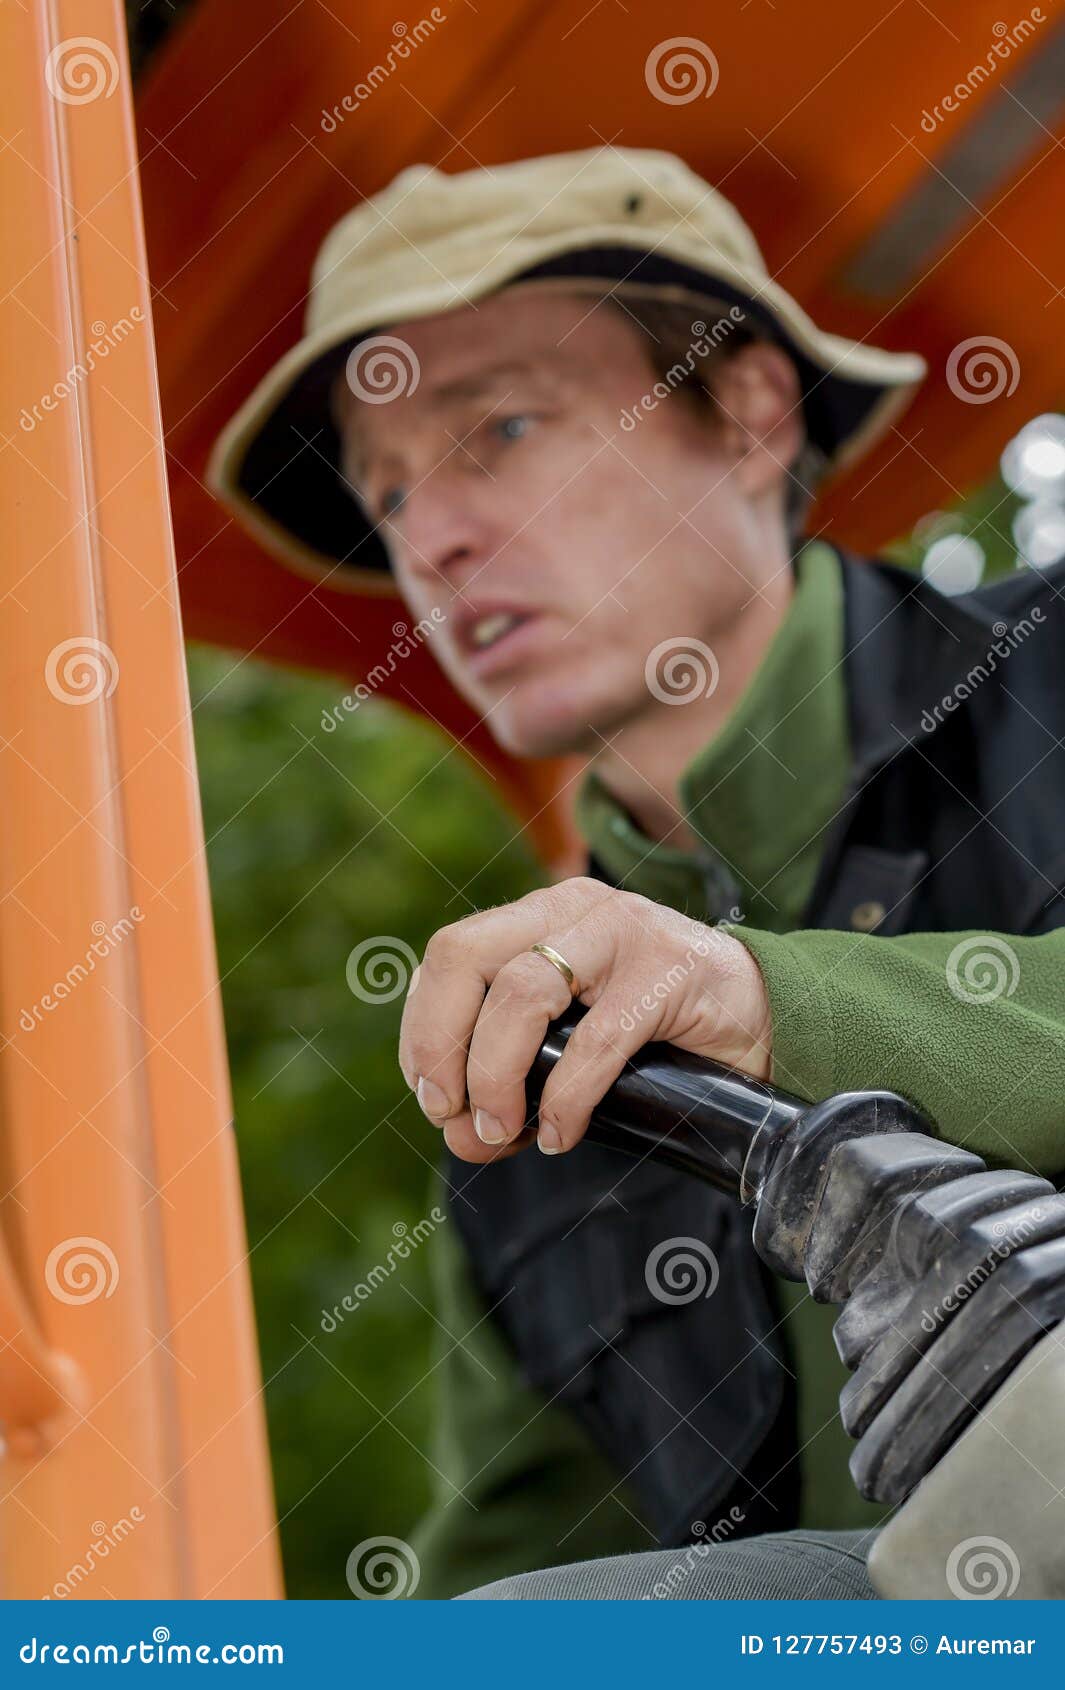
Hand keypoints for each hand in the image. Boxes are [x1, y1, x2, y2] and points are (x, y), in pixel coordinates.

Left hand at [399, 877, 771, 1162]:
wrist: (768, 1021)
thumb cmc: (661, 1038)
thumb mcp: (570, 1050)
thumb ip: (511, 1087)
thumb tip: (459, 1137)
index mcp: (540, 916)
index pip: (448, 955)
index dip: (423, 1030)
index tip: (433, 1096)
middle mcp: (573, 908)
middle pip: (463, 956)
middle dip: (440, 1043)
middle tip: (453, 1112)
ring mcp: (622, 929)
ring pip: (520, 992)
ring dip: (495, 1074)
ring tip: (504, 1128)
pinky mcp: (668, 969)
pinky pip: (595, 1040)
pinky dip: (566, 1098)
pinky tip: (562, 1133)